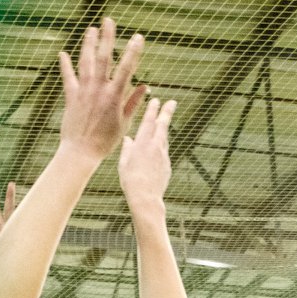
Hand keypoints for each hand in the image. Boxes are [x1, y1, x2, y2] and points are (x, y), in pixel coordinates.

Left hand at [57, 18, 146, 160]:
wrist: (81, 152)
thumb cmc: (105, 140)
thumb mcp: (124, 123)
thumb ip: (133, 103)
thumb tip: (144, 87)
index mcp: (114, 95)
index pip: (127, 68)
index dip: (133, 51)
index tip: (138, 37)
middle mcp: (99, 89)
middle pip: (103, 57)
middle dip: (107, 37)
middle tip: (108, 20)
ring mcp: (83, 91)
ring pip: (85, 62)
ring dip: (88, 44)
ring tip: (90, 29)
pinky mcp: (71, 97)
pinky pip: (68, 78)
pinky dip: (65, 65)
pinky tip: (63, 53)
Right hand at [118, 95, 175, 219]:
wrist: (146, 197)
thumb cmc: (130, 181)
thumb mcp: (124, 163)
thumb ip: (127, 149)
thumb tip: (128, 139)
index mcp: (142, 144)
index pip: (148, 122)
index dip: (152, 109)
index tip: (156, 100)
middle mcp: (155, 146)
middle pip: (162, 125)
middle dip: (167, 112)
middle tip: (172, 102)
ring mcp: (163, 155)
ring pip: (164, 138)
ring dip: (164, 128)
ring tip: (164, 120)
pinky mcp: (167, 165)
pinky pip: (163, 151)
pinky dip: (161, 146)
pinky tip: (157, 147)